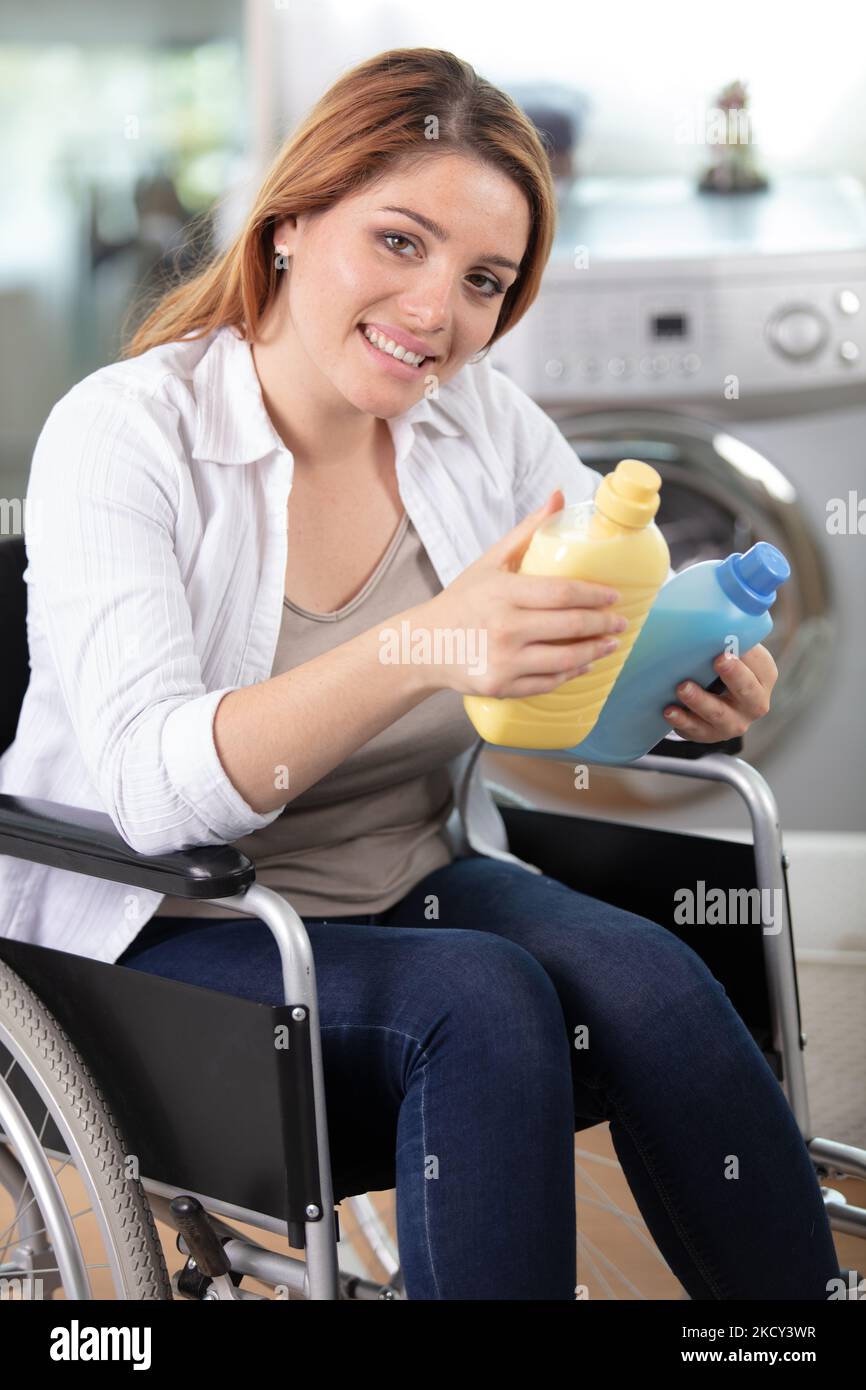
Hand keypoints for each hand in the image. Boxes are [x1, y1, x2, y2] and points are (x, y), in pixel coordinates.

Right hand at [416, 489, 626, 697]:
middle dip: (603, 624)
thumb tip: (559, 496)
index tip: (614, 595)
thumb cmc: (462, 600)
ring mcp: (503, 660)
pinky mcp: (501, 686)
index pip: (562, 593)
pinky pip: (547, 682)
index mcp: (504, 593)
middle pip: (570, 626)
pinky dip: (571, 674)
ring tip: (610, 644)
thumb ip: (526, 531)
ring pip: (564, 659)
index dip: (594, 595)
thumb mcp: (490, 562)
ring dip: (595, 651)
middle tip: (620, 622)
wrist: (424, 644)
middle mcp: (504, 628)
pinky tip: (583, 664)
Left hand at [663, 644, 777, 741]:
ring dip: (700, 700)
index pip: (760, 667)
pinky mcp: (709, 734)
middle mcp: (754, 703)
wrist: (713, 699)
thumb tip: (714, 608)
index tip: (731, 646)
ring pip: (719, 714)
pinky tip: (669, 710)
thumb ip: (728, 635)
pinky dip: (682, 720)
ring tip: (682, 687)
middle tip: (719, 660)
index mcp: (764, 677)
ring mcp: (733, 723)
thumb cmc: (722, 666)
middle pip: (748, 692)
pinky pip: (696, 730)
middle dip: (735, 676)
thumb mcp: (732, 651)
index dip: (747, 658)